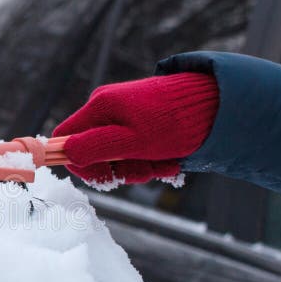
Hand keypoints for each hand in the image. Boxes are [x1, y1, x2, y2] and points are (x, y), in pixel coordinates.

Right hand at [53, 72, 217, 188]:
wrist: (215, 106)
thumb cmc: (173, 122)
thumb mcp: (131, 140)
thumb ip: (95, 147)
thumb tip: (66, 154)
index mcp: (99, 108)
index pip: (65, 138)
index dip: (76, 161)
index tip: (102, 175)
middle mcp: (107, 111)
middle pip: (92, 152)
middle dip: (117, 169)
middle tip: (141, 171)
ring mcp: (125, 118)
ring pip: (117, 157)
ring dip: (139, 168)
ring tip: (162, 164)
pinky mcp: (142, 127)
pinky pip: (135, 153)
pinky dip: (150, 162)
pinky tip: (169, 161)